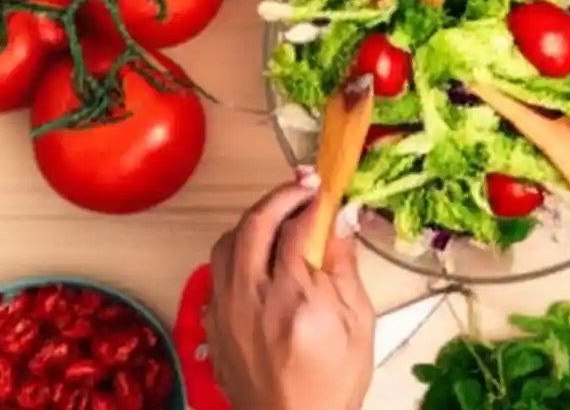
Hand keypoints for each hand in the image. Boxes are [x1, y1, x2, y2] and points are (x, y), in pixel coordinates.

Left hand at [206, 181, 374, 409]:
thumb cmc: (334, 382)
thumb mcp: (358, 324)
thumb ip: (344, 267)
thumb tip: (339, 219)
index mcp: (295, 300)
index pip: (298, 230)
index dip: (312, 201)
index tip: (324, 189)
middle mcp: (251, 300)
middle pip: (253, 225)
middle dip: (279, 197)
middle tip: (302, 187)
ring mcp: (224, 312)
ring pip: (226, 244)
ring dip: (252, 222)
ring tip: (278, 219)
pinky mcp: (211, 324)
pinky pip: (216, 273)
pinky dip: (237, 254)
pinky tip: (259, 259)